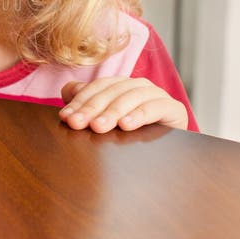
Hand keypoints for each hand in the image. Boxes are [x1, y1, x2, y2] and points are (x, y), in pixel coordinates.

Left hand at [59, 76, 187, 132]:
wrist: (169, 153)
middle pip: (111, 92)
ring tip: (98, 126)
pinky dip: (139, 115)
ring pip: (131, 97)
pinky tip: (126, 125)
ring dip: (113, 112)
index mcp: (121, 85)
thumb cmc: (132, 135)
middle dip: (92, 108)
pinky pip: (155, 108)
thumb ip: (87, 102)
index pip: (98, 87)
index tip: (65, 117)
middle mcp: (139, 86)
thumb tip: (67, 90)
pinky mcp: (174, 108)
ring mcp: (157, 95)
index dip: (80, 101)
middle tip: (77, 123)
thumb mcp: (106, 119)